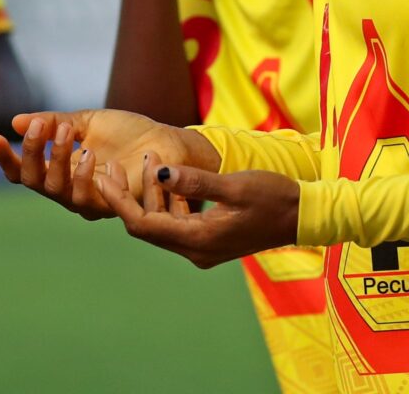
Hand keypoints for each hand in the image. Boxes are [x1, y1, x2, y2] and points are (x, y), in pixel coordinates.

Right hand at [0, 109, 217, 219]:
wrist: (164, 142)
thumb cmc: (126, 133)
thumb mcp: (86, 121)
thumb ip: (54, 123)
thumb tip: (17, 121)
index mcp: (58, 169)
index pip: (22, 170)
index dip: (6, 157)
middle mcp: (67, 190)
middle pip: (32, 181)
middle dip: (31, 153)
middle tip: (39, 127)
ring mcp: (87, 201)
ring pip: (56, 190)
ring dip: (57, 159)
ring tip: (67, 133)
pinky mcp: (110, 206)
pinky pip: (86, 198)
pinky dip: (83, 174)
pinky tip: (90, 152)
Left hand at [99, 162, 300, 268]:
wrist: (304, 215)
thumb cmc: (274, 197)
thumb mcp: (235, 185)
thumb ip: (196, 181)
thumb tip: (159, 172)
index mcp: (198, 240)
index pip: (143, 225)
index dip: (119, 201)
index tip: (104, 175)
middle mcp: (196, 250)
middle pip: (148, 226)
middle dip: (130, 195)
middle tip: (117, 163)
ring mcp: (204, 248)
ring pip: (163, 223)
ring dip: (152, 193)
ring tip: (149, 158)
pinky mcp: (211, 240)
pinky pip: (179, 222)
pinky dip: (170, 200)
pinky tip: (169, 176)